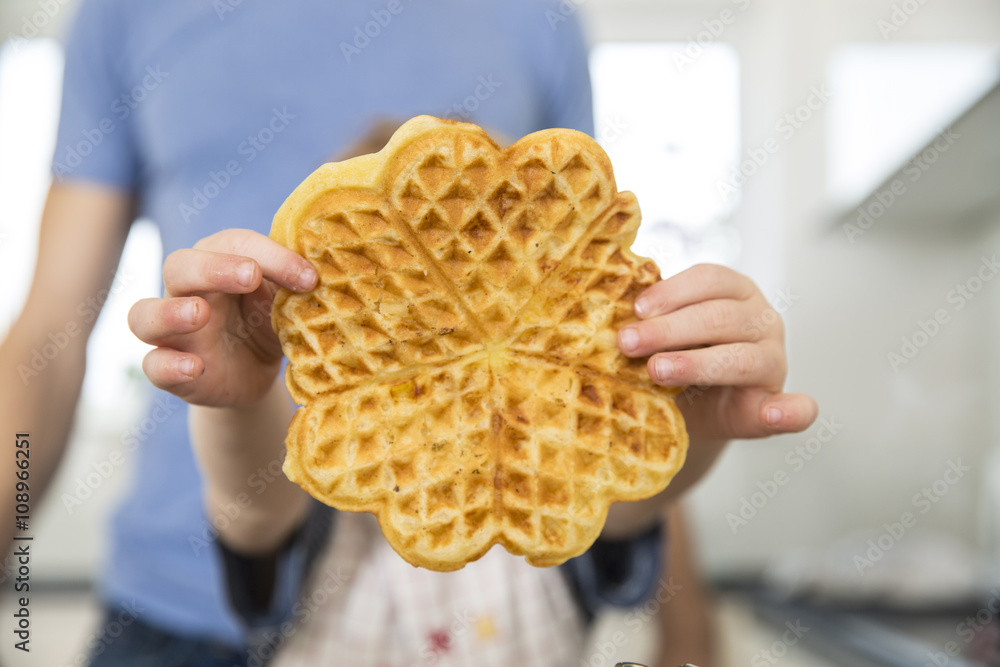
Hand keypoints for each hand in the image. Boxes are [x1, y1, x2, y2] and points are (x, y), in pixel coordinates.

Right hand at [128, 229, 316, 407]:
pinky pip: (153, 366)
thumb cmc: (269, 321)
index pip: (235, 243)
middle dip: (214, 267)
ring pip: (144, 314)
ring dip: (170, 311)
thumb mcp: (287, 300)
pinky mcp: (170, 370)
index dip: (272, 255)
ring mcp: (173, 332)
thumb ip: (298, 284)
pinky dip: (168, 365)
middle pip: (179, 266)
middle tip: (251, 275)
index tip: (309, 276)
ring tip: (200, 314)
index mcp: (218, 261)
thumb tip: (326, 272)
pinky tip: (194, 367)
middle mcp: (187, 291)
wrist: (256, 374)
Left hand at [617, 264, 816, 443]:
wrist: (692, 410)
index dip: (673, 291)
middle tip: (627, 342)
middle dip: (669, 329)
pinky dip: (792, 411)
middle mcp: (761, 320)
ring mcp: (773, 361)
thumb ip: (650, 317)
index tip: (637, 308)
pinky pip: (796, 409)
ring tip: (657, 371)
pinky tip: (775, 414)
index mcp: (735, 291)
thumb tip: (604, 308)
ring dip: (697, 364)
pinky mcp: (776, 404)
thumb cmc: (676, 357)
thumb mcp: (663, 332)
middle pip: (719, 317)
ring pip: (741, 357)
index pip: (710, 279)